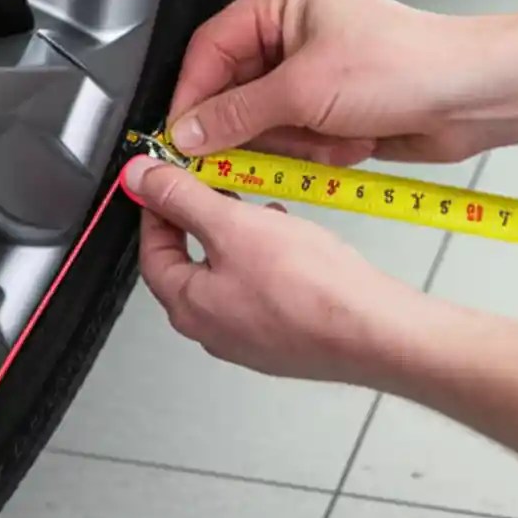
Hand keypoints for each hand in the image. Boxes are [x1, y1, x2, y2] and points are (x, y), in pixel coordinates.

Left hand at [124, 156, 420, 383]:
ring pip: (230, 274)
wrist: (374, 331)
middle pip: (191, 264)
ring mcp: (252, 338)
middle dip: (202, 219)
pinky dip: (269, 258)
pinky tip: (294, 240)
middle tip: (216, 185)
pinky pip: (264, 288)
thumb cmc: (309, 289)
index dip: (157, 209)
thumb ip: (183, 198)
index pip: (153, 252)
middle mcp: (214, 330)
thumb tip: (143, 179)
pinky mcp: (287, 337)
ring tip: (260, 208)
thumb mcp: (233, 225)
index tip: (166, 181)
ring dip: (239, 236)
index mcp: (188, 307)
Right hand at [168, 0, 517, 163]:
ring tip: (329, 139)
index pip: (210, 49)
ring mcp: (314, 74)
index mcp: (282, 3)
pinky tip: (349, 145)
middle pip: (234, 92)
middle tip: (251, 153)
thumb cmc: (409, 66)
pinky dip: (318, 152)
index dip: (192, 96)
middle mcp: (294, 34)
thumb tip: (190, 131)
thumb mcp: (305, 90)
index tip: (181, 136)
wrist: (473, 98)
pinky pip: (296, 142)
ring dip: (296, 143)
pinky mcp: (331, 110)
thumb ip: (236, 115)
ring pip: (264, 125)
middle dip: (254, 128)